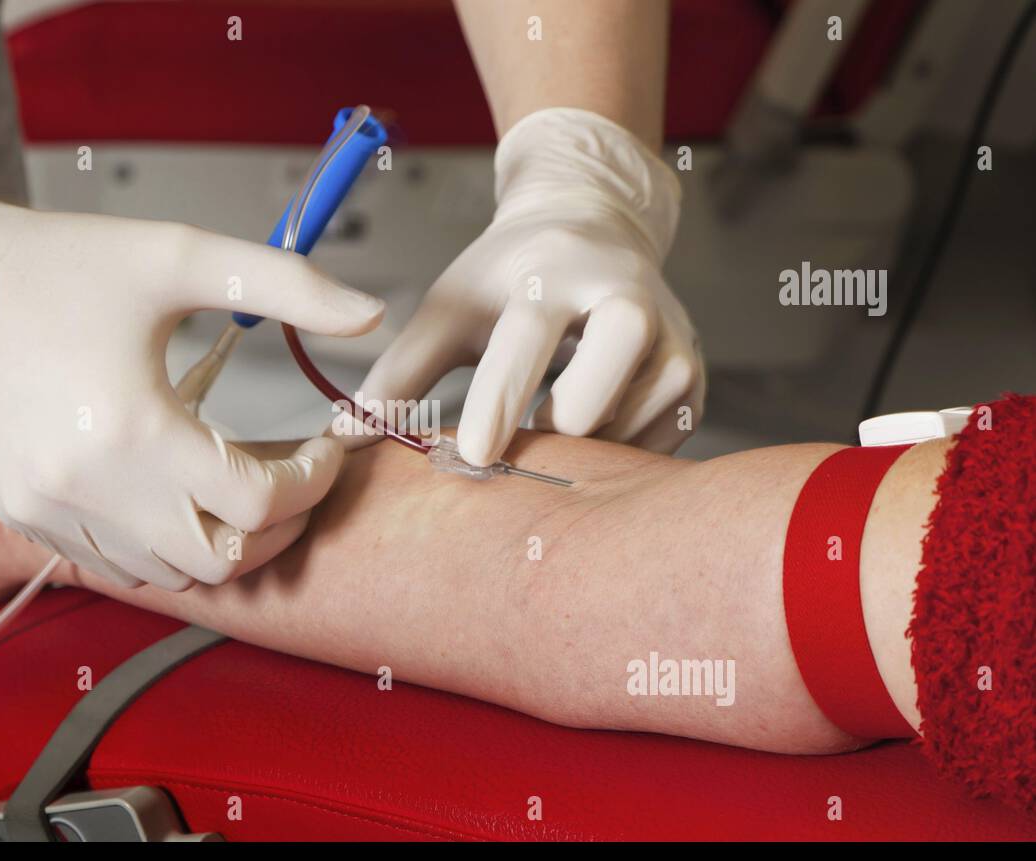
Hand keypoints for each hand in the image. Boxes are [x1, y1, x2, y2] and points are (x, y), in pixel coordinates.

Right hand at [0, 162, 384, 589]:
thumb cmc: (60, 265)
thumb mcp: (179, 255)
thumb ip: (286, 285)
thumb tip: (371, 314)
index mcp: (133, 429)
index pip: (258, 501)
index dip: (312, 480)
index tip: (322, 447)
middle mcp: (90, 489)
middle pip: (223, 560)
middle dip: (279, 526)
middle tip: (294, 478)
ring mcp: (54, 513)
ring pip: (173, 574)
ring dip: (223, 540)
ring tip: (239, 483)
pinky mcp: (29, 517)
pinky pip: (120, 565)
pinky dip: (166, 545)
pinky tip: (178, 493)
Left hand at [353, 108, 704, 463]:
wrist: (594, 226)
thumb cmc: (510, 274)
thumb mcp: (450, 307)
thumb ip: (400, 371)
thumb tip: (347, 436)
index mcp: (557, 271)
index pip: (526, 341)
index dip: (497, 402)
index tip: (471, 454)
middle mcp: (627, 299)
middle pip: (592, 396)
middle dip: (545, 432)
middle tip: (516, 438)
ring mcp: (672, 338)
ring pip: (627, 428)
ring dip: (581, 447)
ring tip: (550, 425)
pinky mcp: (693, 376)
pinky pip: (656, 443)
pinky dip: (616, 453)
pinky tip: (589, 431)